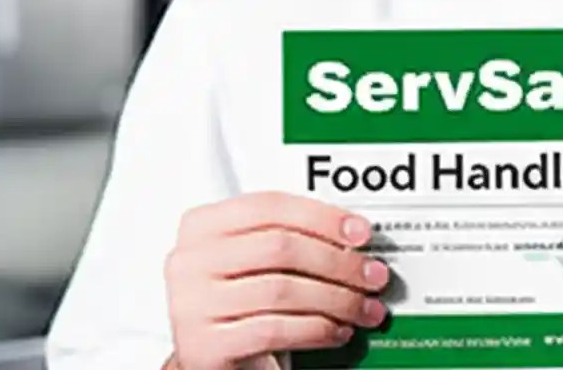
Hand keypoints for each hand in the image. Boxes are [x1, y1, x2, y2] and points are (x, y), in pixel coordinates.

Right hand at [163, 192, 389, 369]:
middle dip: (338, 262)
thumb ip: (289, 240)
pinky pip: (275, 330)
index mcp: (202, 226)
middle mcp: (190, 261)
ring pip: (282, 291)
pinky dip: (316, 330)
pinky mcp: (204, 346)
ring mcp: (192, 305)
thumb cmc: (236, 302)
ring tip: (364, 308)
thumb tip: (352, 239)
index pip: (270, 207)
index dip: (322, 217)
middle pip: (280, 248)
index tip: (360, 232)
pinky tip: (336, 331)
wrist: (206, 357)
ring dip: (337, 300)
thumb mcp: (251, 262)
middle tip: (372, 274)